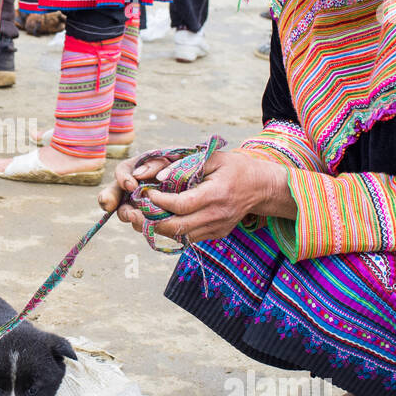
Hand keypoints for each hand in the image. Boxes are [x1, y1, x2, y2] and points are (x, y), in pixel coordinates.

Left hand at [100, 150, 291, 244]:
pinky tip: (159, 221)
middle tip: (133, 211)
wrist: (261, 188)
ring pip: (180, 237)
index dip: (159, 201)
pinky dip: (171, 231)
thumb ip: (185, 164)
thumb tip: (157, 176)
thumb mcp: (213, 157)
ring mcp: (217, 229)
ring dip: (157, 229)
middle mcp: (217, 216)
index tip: (146, 193)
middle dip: (150, 221)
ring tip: (140, 217)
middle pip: (176, 227)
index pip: (181, 204)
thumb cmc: (235, 168)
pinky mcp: (216, 235)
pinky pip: (188, 238)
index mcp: (216, 195)